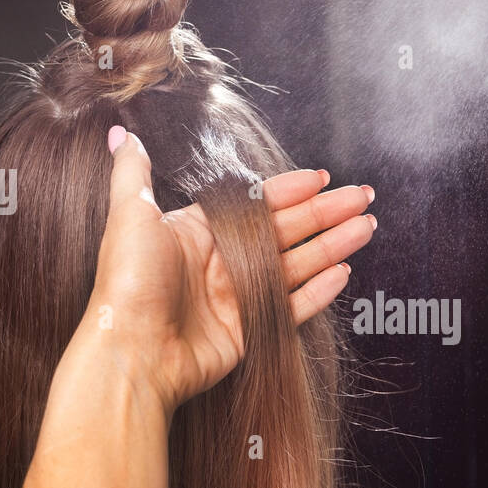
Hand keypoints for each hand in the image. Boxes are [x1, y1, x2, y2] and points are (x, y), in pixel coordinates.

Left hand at [81, 125, 376, 415]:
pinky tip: (342, 273)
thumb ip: (132, 174)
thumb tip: (121, 134)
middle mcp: (223, 262)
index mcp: (200, 231)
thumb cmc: (127, 285)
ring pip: (298, 264)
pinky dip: (319, 292)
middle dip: (326, 212)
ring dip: (333, 245)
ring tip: (366, 227)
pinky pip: (293, 307)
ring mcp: (239, 297)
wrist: (132, 353)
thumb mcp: (129, 216)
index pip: (256, 202)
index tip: (321, 178)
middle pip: (287, 229)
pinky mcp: (250, 330)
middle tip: (363, 197)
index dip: (291, 188)